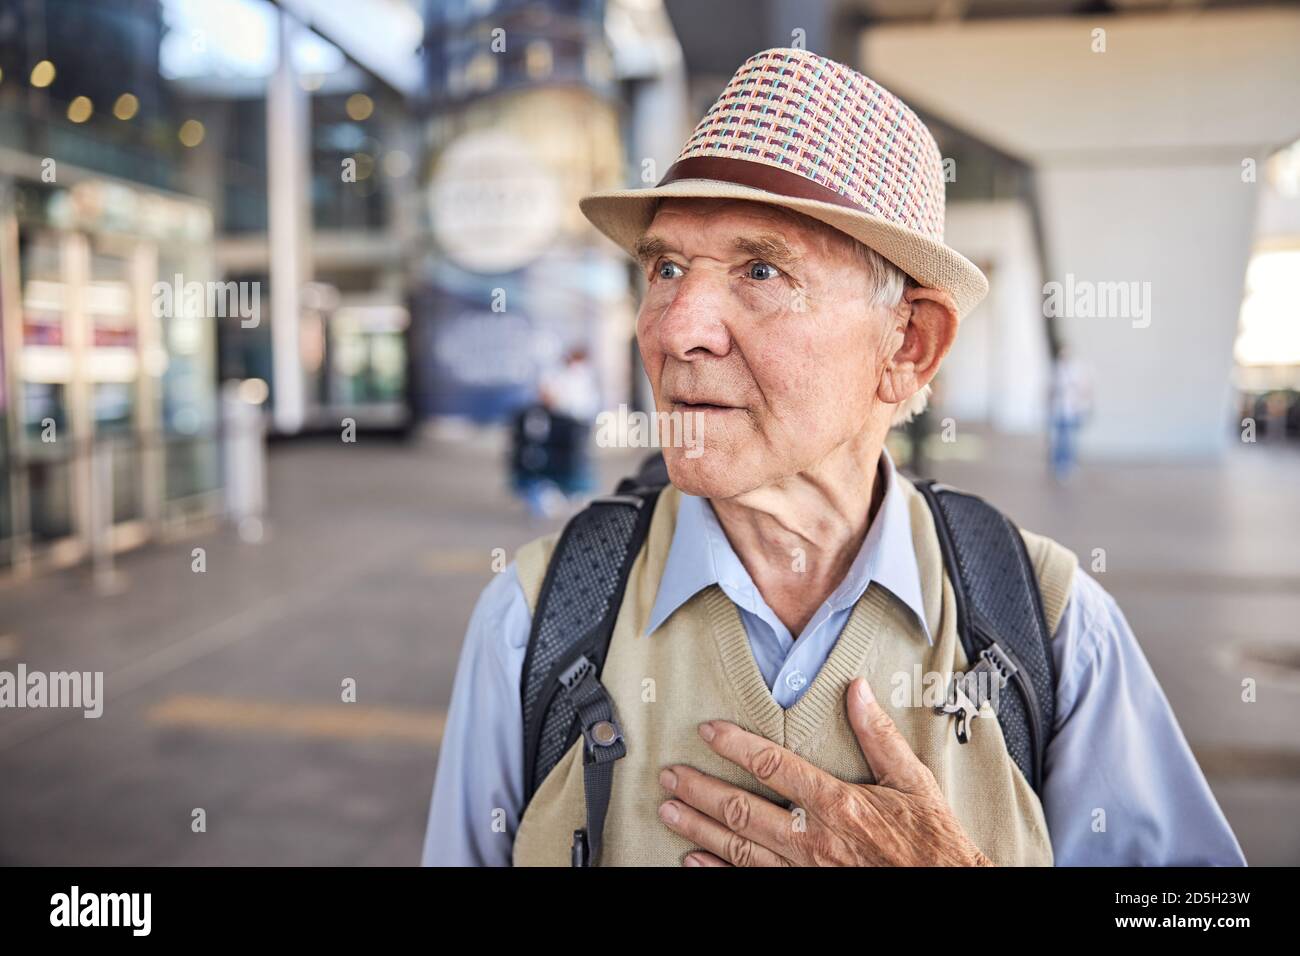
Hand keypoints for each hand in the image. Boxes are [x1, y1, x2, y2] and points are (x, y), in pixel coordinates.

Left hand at [657, 677, 992, 866]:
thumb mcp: (913, 782)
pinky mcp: (804, 891)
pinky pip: (750, 880)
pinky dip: (717, 870)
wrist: (944, 889)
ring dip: (699, 827)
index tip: (708, 731)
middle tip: (669, 775)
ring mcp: (805, 870)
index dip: (736, 746)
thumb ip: (879, 735)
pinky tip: (694, 859)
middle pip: (743, 809)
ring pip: (739, 847)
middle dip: (701, 791)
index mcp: (837, 803)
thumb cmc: (931, 843)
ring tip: (668, 811)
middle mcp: (814, 838)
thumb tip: (856, 689)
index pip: (774, 766)